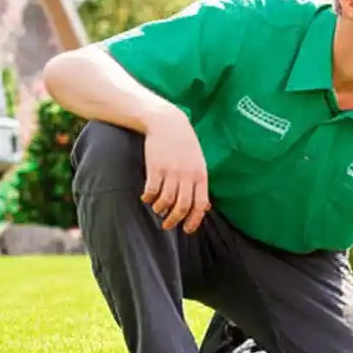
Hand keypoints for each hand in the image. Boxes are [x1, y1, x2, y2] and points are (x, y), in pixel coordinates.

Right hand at [140, 109, 209, 233]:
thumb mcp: (198, 161)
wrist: (168, 123)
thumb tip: (205, 207)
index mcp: (200, 175)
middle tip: (167, 225)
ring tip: (157, 209)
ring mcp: (171, 172)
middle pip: (182, 207)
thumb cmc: (184, 144)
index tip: (187, 230)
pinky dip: (148, 198)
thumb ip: (199, 183)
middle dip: (174, 220)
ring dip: (160, 209)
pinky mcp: (155, 168)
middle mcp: (187, 175)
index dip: (194, 220)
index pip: (200, 205)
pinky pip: (151, 191)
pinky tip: (147, 198)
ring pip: (166, 201)